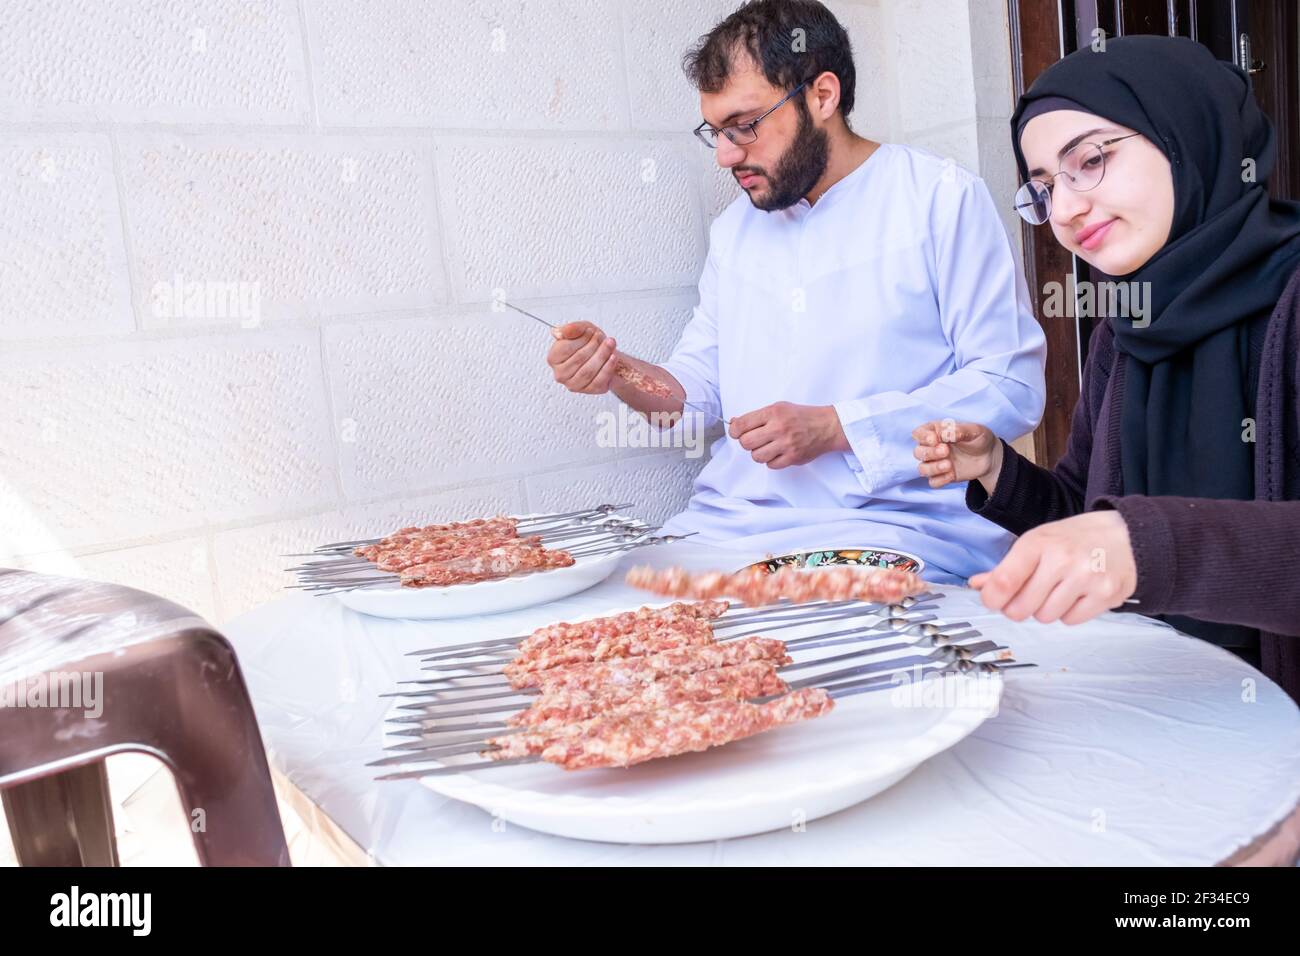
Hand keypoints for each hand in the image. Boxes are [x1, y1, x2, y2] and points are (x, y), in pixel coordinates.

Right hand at [546, 321, 618, 394]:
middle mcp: (560, 374)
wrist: (605, 354)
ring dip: (602, 355)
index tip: (591, 331)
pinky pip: (598, 381)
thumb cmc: (591, 343)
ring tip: (609, 344)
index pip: (565, 349)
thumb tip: (558, 332)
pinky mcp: (589, 390)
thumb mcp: (581, 329)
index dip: (581, 339)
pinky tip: (612, 358)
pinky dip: (607, 367)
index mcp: (553, 358)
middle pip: (578, 359)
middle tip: (601, 337)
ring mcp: (574, 384)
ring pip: (588, 371)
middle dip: (593, 345)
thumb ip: (570, 328)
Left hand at [728, 402, 845, 468]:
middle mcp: (779, 428)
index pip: (742, 425)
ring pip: (756, 456)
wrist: (827, 426)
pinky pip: (771, 465)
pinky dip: (771, 461)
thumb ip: (757, 416)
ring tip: (767, 447)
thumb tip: (734, 423)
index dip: (734, 431)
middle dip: (747, 443)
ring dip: (759, 453)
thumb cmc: (801, 416)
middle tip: (754, 440)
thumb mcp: (778, 408)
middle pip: (746, 443)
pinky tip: (778, 453)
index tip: (736, 433)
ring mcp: (786, 444)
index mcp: (773, 413)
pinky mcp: (793, 457)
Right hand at [911, 420, 999, 488]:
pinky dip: (940, 480)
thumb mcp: (974, 430)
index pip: (919, 433)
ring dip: (933, 468)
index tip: (935, 439)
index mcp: (936, 432)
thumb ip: (959, 430)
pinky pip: (933, 482)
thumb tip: (944, 433)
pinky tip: (952, 474)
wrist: (989, 456)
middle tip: (946, 451)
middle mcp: (932, 448)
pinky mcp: (942, 476)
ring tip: (949, 465)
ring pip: (922, 469)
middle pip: (918, 452)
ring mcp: (936, 463)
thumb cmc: (979, 439)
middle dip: (929, 453)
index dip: (923, 437)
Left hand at [968, 511, 1136, 624]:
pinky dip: (1070, 613)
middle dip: (1019, 607)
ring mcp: (1086, 578)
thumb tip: (977, 585)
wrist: (1127, 535)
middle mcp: (1062, 559)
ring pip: (1045, 617)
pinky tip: (1078, 594)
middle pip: (1021, 608)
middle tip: (1031, 594)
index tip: (993, 599)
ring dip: (1046, 609)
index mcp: (1039, 542)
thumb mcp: (1039, 541)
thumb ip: (1007, 567)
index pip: (1004, 581)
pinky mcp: (1106, 595)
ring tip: (1060, 589)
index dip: (992, 598)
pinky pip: (1071, 620)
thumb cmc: (1076, 539)